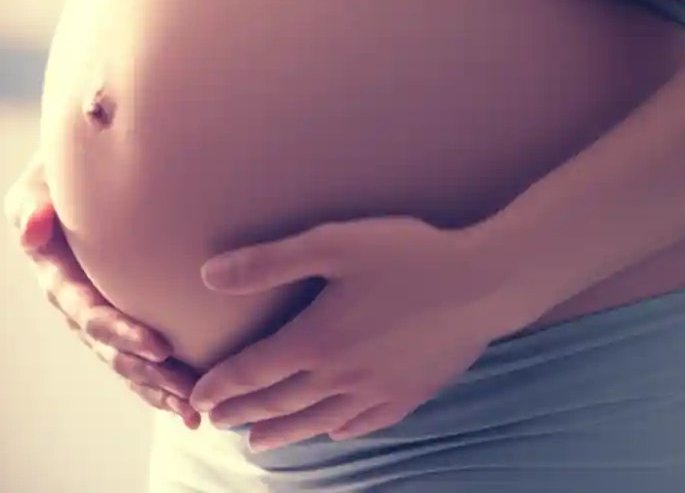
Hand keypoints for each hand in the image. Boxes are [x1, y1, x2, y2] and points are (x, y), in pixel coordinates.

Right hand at [4, 153, 201, 427]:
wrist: (78, 176)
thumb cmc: (58, 173)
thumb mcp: (36, 181)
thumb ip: (30, 202)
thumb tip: (31, 227)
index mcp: (57, 278)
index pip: (88, 314)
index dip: (121, 333)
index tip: (160, 346)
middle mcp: (76, 307)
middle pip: (112, 352)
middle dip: (149, 375)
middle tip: (189, 392)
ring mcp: (99, 318)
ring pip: (128, 365)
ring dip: (160, 390)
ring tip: (196, 412)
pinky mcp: (121, 320)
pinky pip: (140, 359)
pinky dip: (163, 385)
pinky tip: (194, 407)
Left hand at [189, 216, 532, 450]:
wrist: (487, 282)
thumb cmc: (407, 254)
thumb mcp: (332, 244)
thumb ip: (268, 262)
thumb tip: (208, 275)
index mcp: (316, 340)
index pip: (253, 372)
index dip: (221, 386)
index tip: (197, 397)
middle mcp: (342, 375)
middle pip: (279, 403)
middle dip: (243, 413)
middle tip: (215, 422)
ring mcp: (378, 391)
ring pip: (317, 421)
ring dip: (282, 432)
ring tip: (258, 441)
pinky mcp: (410, 395)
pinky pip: (364, 424)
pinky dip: (339, 431)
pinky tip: (330, 432)